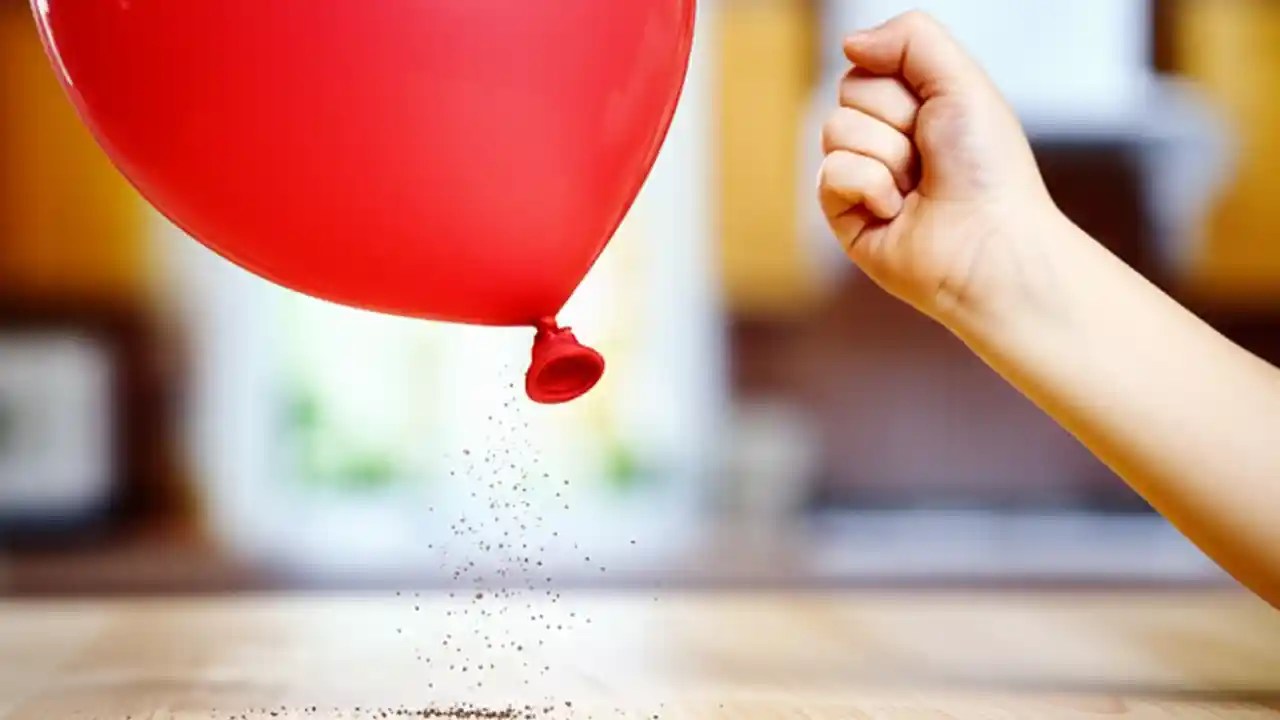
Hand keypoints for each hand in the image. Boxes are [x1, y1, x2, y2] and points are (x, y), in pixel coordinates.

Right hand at [818, 11, 1066, 326]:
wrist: (990, 245)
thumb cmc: (989, 171)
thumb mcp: (961, 81)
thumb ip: (911, 38)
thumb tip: (848, 42)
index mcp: (917, 105)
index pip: (870, 65)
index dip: (903, 85)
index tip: (940, 113)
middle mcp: (887, 138)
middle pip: (848, 93)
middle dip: (895, 119)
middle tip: (930, 155)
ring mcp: (861, 175)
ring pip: (834, 130)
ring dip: (886, 156)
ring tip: (916, 188)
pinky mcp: (843, 214)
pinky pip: (828, 172)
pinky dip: (868, 185)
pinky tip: (895, 210)